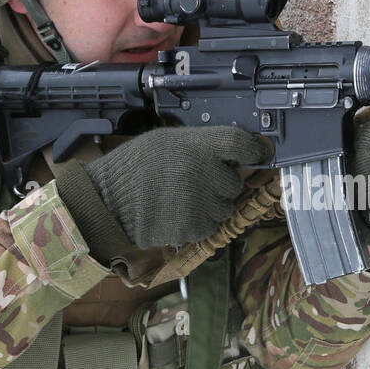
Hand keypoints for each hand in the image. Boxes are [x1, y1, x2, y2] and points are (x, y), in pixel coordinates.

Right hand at [83, 126, 271, 248]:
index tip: (261, 153)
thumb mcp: (167, 141)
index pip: (241, 143)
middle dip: (221, 182)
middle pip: (234, 181)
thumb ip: (201, 145)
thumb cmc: (134, 167)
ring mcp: (200, 203)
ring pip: (225, 206)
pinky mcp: (194, 228)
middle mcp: (203, 174)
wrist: (108, 201)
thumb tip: (232, 153)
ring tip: (183, 198)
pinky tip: (178, 212)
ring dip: (212, 204)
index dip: (255, 148)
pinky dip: (200, 222)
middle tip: (196, 180)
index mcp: (196, 147)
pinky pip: (211, 225)